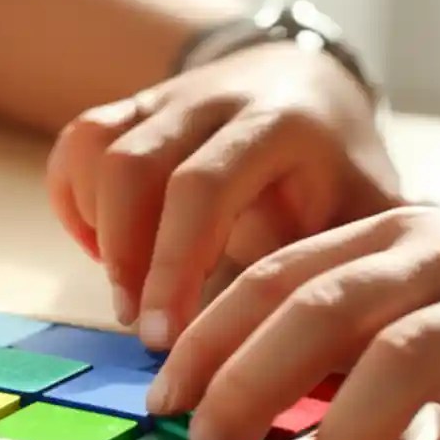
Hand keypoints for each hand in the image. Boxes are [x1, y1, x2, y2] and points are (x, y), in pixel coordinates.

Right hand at [45, 41, 402, 348]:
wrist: (306, 82)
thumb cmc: (338, 168)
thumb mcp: (365, 214)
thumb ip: (335, 271)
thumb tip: (306, 357)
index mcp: (279, 122)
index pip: (203, 186)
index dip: (173, 262)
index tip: (164, 337)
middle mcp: (215, 97)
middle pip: (136, 165)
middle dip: (128, 256)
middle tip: (138, 327)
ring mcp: (166, 97)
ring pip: (97, 149)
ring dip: (101, 232)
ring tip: (127, 292)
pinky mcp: (130, 106)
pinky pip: (77, 143)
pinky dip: (75, 200)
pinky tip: (104, 246)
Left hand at [152, 206, 439, 439]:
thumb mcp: (412, 295)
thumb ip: (335, 326)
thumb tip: (232, 384)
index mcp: (388, 238)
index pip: (276, 277)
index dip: (212, 336)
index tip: (168, 394)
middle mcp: (439, 257)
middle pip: (323, 307)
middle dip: (251, 377)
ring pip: (405, 358)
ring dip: (345, 430)